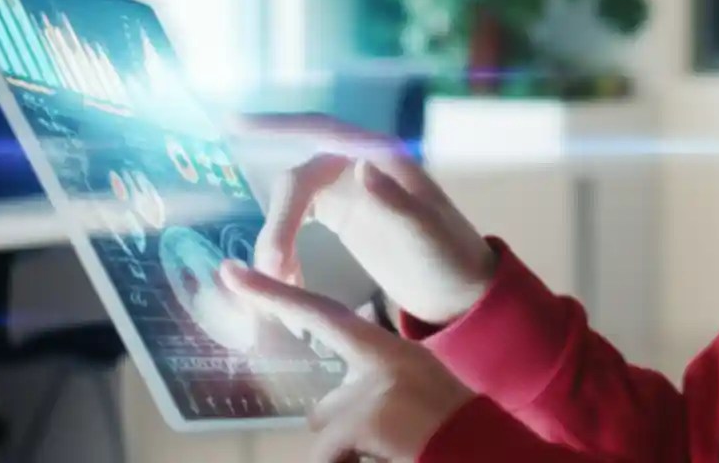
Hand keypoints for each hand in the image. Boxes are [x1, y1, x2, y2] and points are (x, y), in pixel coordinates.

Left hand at [220, 261, 473, 462]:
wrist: (488, 450)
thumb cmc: (456, 433)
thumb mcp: (414, 400)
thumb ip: (374, 393)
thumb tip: (328, 414)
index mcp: (393, 351)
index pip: (322, 315)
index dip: (274, 295)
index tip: (230, 274)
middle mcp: (382, 361)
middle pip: (324, 408)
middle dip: (342, 438)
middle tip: (388, 444)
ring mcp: (373, 387)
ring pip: (326, 432)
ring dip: (349, 452)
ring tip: (396, 451)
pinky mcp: (366, 417)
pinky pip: (327, 456)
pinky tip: (389, 457)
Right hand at [240, 113, 496, 324]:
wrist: (460, 291)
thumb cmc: (448, 259)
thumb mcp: (425, 234)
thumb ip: (396, 203)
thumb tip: (358, 166)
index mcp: (382, 156)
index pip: (322, 131)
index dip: (276, 124)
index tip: (232, 124)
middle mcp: (360, 164)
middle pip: (299, 178)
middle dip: (278, 221)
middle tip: (269, 268)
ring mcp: (349, 189)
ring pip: (292, 202)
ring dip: (276, 237)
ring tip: (276, 280)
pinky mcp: (341, 215)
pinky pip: (296, 222)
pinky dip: (283, 246)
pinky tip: (282, 277)